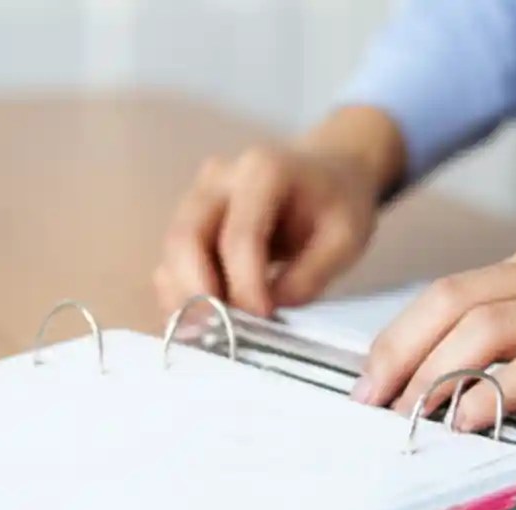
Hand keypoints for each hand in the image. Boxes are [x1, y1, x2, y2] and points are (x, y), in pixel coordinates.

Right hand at [153, 107, 405, 317]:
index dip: (245, 284)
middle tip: (222, 331)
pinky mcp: (187, 222)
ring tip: (212, 332)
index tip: (264, 317)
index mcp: (262, 171)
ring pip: (171, 253)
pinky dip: (179, 296)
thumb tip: (262, 311)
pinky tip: (202, 322)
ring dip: (184, 298)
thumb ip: (309, 275)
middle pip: (186, 237)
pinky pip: (170, 262)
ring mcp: (196, 198)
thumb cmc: (337, 204)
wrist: (325, 174)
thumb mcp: (345, 238)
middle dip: (198, 292)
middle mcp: (217, 179)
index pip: (239, 236)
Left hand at [353, 230, 515, 428]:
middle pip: (453, 301)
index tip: (372, 377)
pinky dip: (495, 392)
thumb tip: (454, 363)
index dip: (399, 335)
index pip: (449, 289)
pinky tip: (470, 420)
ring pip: (487, 329)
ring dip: (436, 375)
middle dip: (400, 354)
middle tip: (373, 400)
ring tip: (411, 413)